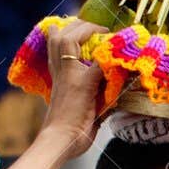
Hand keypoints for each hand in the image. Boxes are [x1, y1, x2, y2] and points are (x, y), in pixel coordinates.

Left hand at [44, 18, 104, 158]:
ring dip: (65, 34)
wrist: (61, 140)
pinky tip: (71, 51)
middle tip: (96, 29)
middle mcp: (63, 70)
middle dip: (78, 28)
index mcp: (70, 69)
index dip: (93, 31)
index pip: (77, 39)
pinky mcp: (59, 88)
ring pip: (54, 47)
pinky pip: (55, 61)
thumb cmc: (76, 119)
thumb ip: (102, 70)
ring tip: (78, 29)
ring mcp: (59, 78)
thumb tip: (114, 56)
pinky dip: (61, 51)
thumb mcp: (91, 92)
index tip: (108, 32)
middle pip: (62, 37)